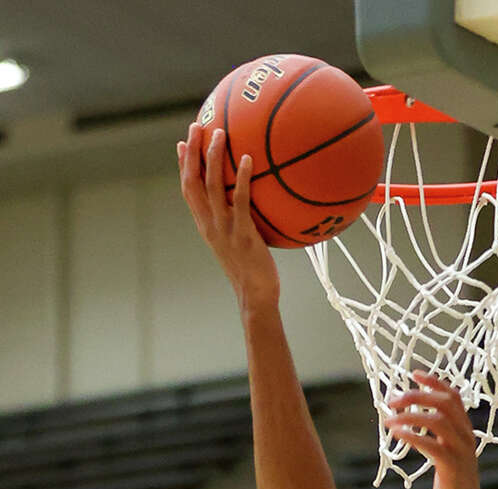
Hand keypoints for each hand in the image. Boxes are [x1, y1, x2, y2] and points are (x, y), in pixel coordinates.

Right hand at [178, 125, 279, 313]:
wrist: (256, 296)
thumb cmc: (252, 271)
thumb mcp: (238, 242)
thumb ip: (236, 221)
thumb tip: (246, 202)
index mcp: (206, 226)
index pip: (188, 191)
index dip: (184, 166)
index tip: (183, 143)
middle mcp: (210, 224)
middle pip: (193, 182)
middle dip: (193, 152)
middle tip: (197, 125)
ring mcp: (224, 229)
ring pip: (212, 186)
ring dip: (214, 158)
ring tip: (220, 133)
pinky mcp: (242, 234)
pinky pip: (240, 200)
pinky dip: (242, 178)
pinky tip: (248, 160)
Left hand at [385, 376, 490, 488]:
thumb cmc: (454, 488)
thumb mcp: (449, 457)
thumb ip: (439, 439)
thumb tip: (416, 424)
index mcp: (466, 431)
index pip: (454, 397)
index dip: (434, 382)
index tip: (414, 374)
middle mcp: (466, 437)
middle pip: (444, 402)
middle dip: (416, 395)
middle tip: (392, 399)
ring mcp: (461, 452)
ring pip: (437, 420)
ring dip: (409, 415)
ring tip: (388, 419)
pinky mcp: (451, 467)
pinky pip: (431, 445)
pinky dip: (411, 436)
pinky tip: (396, 434)